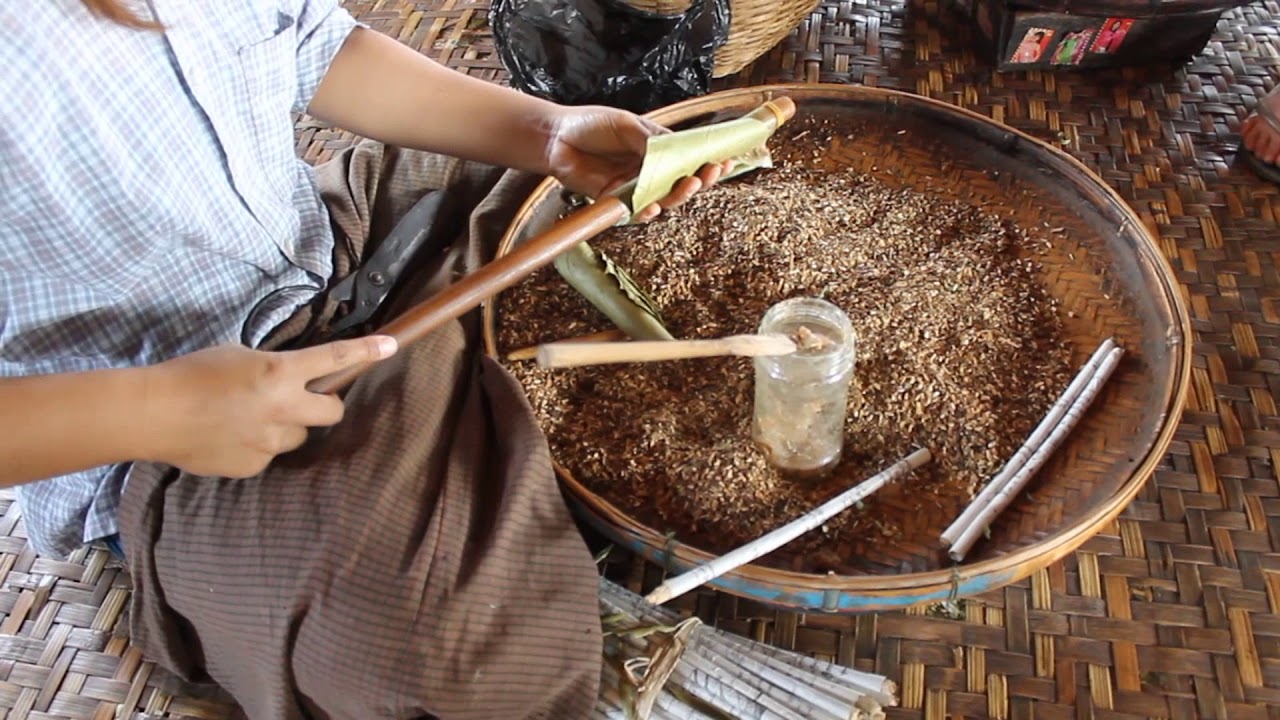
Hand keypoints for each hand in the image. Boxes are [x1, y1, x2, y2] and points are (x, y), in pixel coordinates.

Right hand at [140, 336, 397, 477]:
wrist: (153, 413)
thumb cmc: (192, 374)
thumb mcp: (240, 355)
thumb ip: (274, 366)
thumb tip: (293, 377)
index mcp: (279, 372)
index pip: (335, 358)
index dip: (366, 351)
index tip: (390, 346)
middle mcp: (282, 408)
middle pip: (332, 411)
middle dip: (325, 404)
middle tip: (306, 397)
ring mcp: (269, 441)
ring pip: (299, 435)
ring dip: (286, 425)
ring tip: (249, 417)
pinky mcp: (254, 465)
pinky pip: (269, 453)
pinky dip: (258, 444)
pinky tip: (230, 434)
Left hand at [545, 105, 731, 221]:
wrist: (555, 139)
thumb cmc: (590, 125)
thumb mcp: (625, 124)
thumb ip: (649, 140)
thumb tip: (673, 151)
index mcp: (655, 148)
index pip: (687, 156)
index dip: (707, 159)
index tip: (726, 158)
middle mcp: (648, 170)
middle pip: (681, 180)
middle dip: (700, 178)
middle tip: (711, 173)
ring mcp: (634, 187)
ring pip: (664, 198)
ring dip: (679, 194)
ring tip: (690, 185)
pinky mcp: (617, 202)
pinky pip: (637, 211)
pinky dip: (647, 210)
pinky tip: (653, 206)